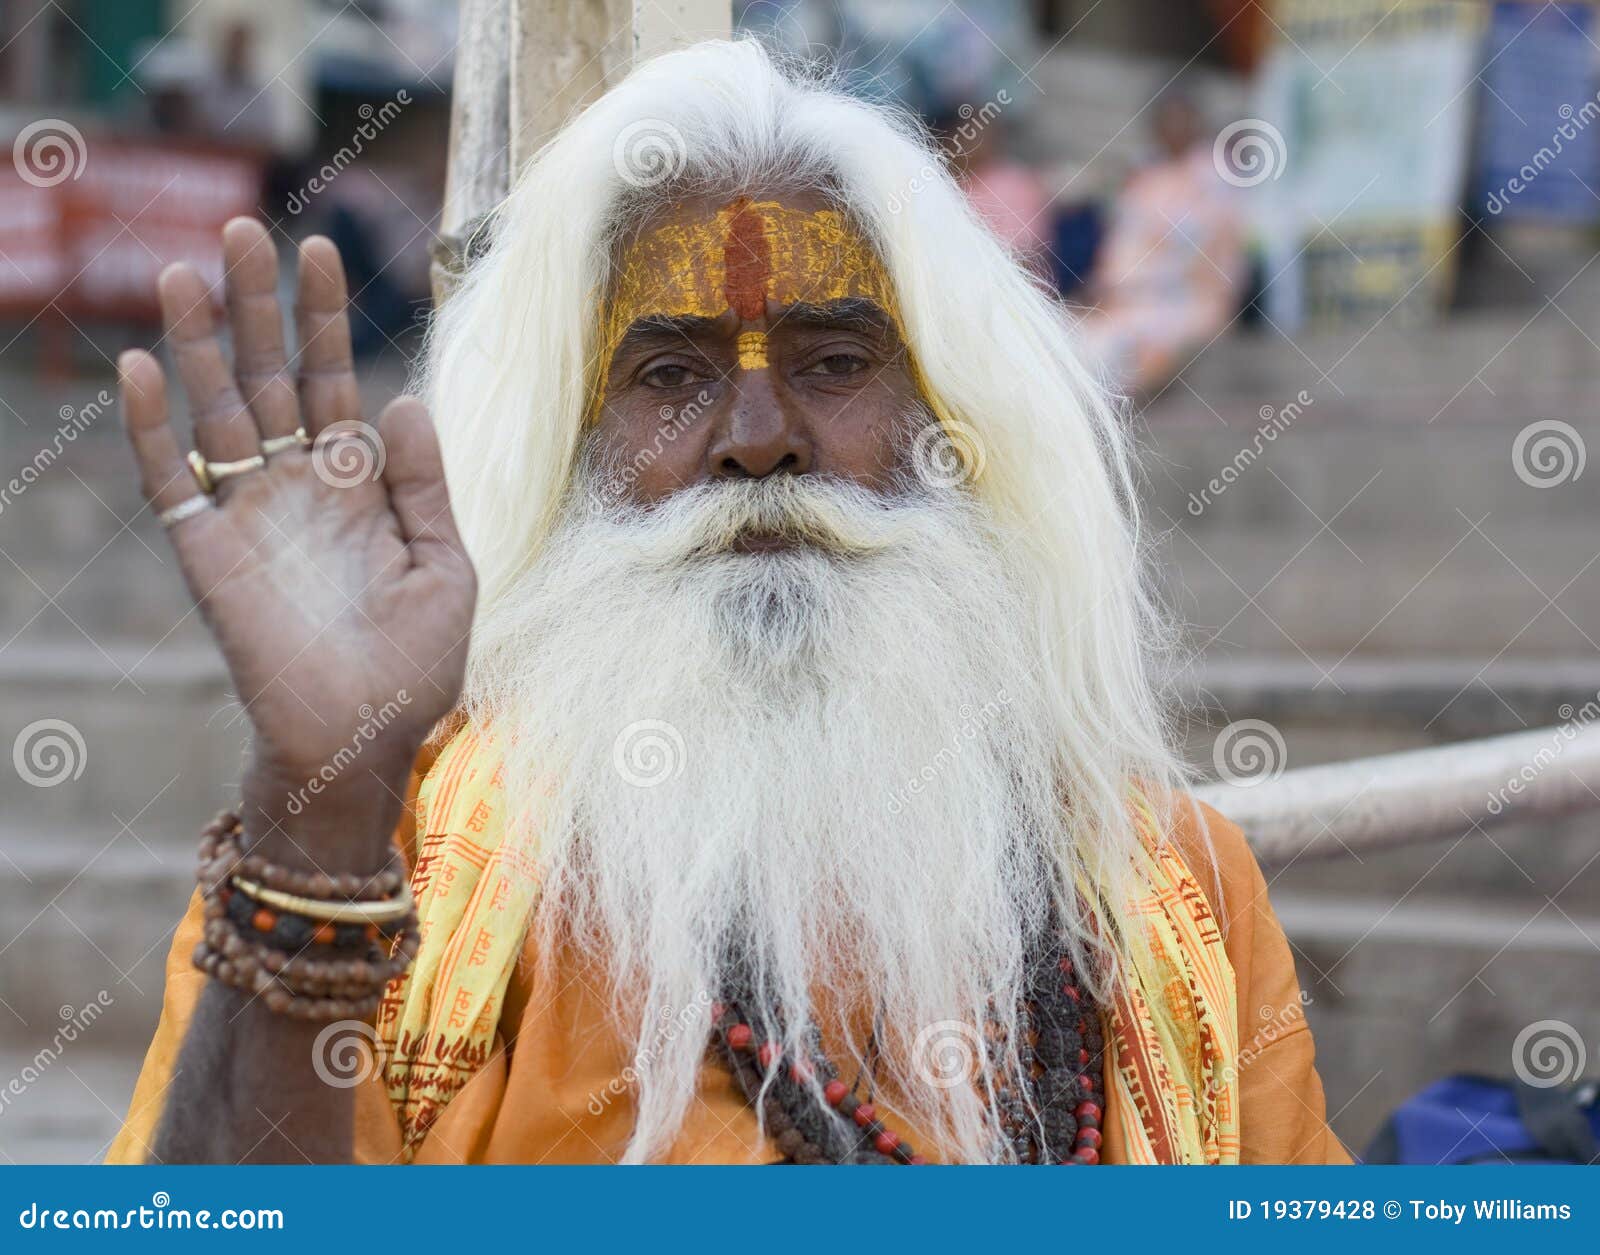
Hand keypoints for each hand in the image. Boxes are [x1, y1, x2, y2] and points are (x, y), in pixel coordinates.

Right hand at [119, 219, 475, 865]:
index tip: (319, 248)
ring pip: (219, 412)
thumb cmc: (415, 668)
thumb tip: (404, 398)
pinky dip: (152, 428)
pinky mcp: (209, 555)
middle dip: (259, 306)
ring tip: (183, 272)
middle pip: (273, 377)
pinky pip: (173, 482)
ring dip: (199, 345)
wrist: (363, 743)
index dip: (327, 319)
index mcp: (360, 486)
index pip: (337, 382)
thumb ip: (426, 486)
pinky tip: (140, 367)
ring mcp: (251, 516)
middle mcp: (300, 488)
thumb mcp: (446, 568)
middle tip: (243, 229)